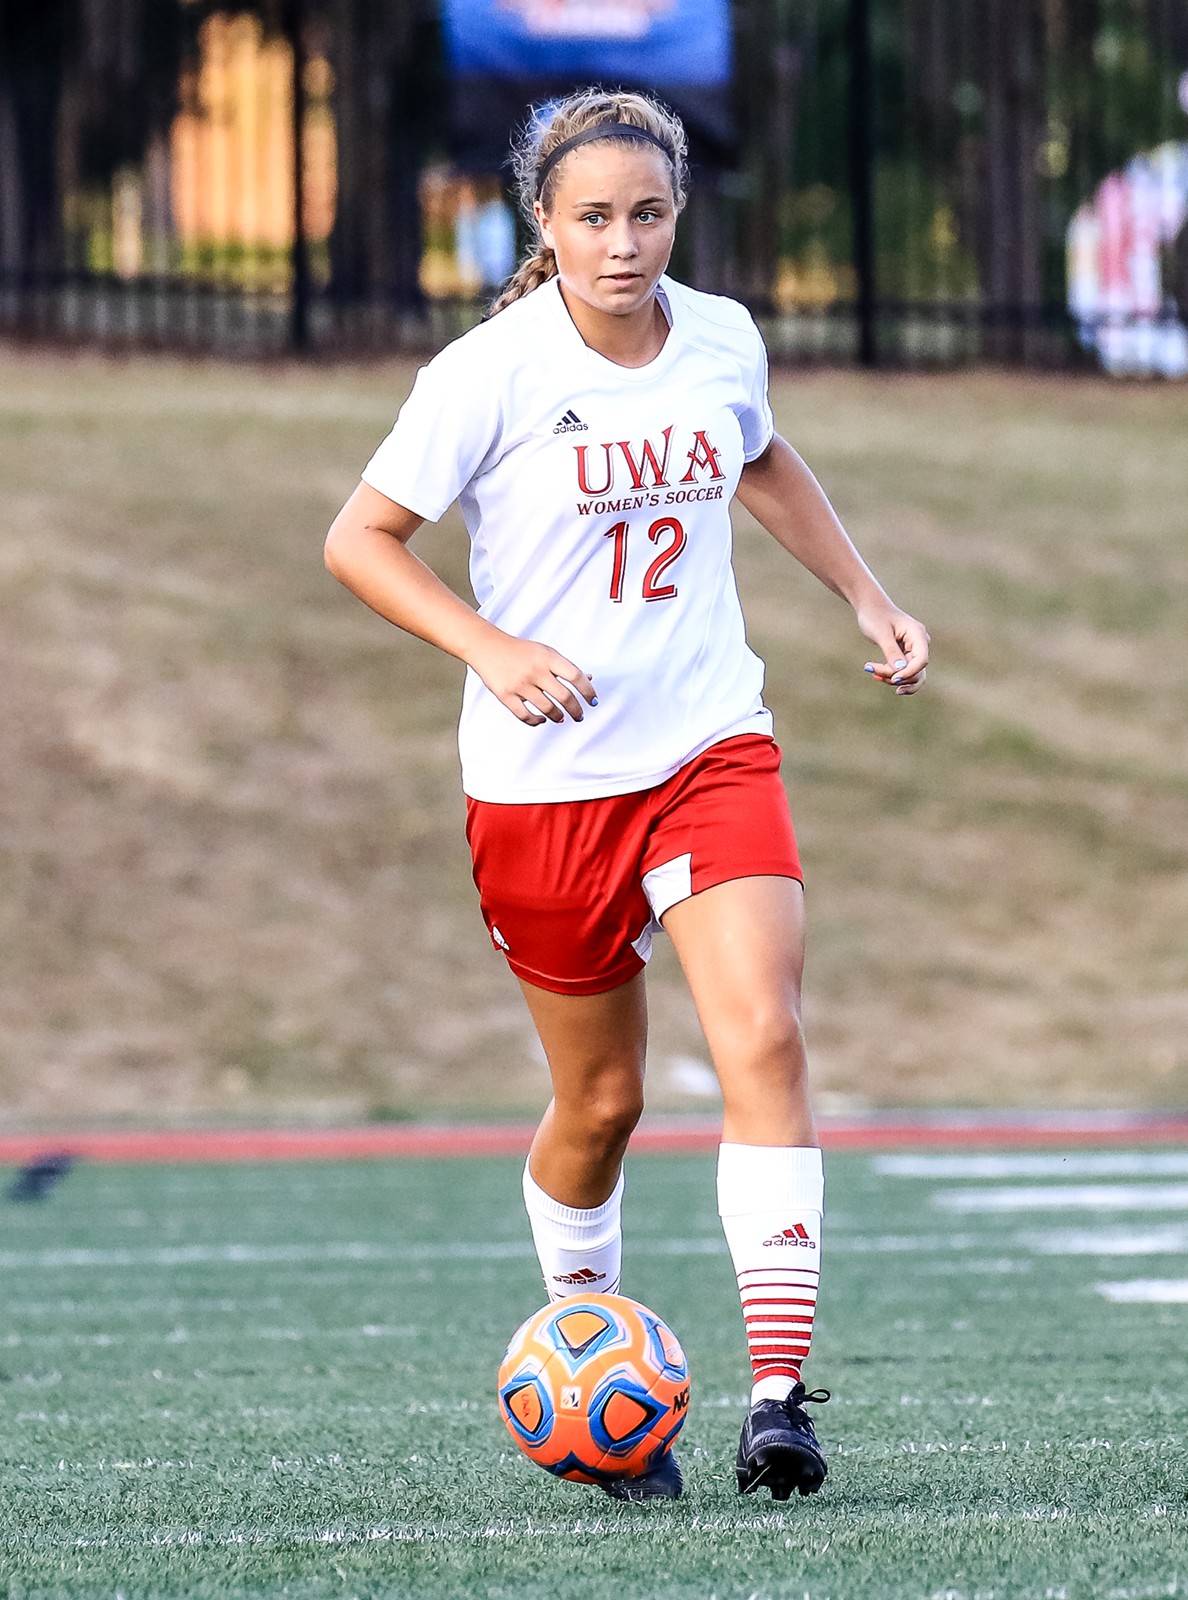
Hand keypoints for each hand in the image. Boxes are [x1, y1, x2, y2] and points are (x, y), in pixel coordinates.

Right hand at [469, 632, 596, 726]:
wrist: (486, 646)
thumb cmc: (519, 650)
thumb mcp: (544, 652)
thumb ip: (564, 666)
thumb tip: (589, 678)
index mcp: (547, 658)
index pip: (576, 676)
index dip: (588, 691)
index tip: (592, 701)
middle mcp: (536, 671)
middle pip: (564, 696)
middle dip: (576, 710)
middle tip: (580, 716)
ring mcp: (520, 684)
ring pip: (548, 709)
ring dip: (559, 717)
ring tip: (562, 718)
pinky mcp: (506, 695)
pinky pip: (525, 715)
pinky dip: (536, 721)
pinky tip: (542, 719)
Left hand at [857, 604, 929, 695]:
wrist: (870, 607)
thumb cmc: (875, 616)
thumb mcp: (881, 634)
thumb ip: (891, 652)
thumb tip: (900, 670)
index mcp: (917, 634)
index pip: (921, 659)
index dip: (909, 672)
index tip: (894, 679)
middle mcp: (919, 643)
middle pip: (916, 670)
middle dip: (897, 676)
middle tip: (874, 673)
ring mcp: (913, 650)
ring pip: (910, 674)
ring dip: (892, 678)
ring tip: (873, 672)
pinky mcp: (906, 655)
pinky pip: (902, 671)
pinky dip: (890, 675)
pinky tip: (876, 675)